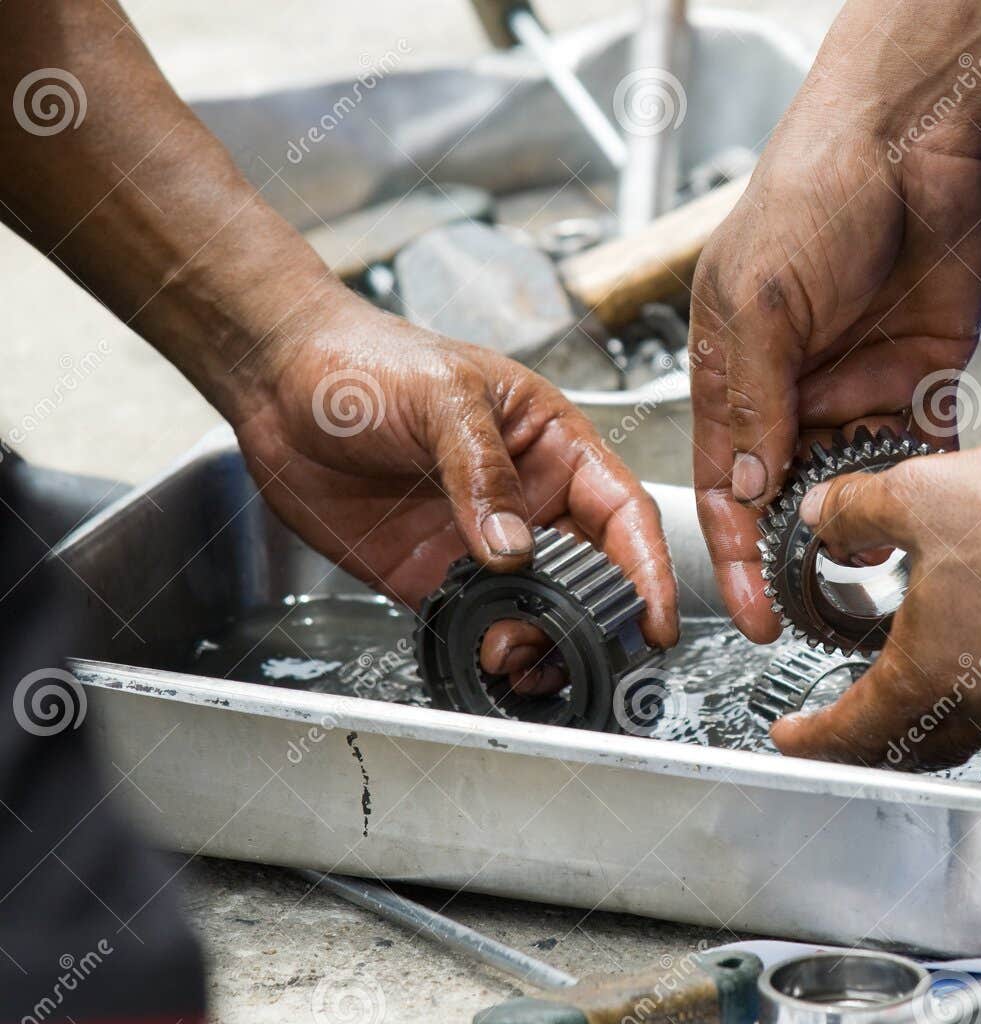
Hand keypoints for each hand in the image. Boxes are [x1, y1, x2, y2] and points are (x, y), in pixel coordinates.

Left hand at [234, 290, 677, 691]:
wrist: (277, 381)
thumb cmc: (368, 361)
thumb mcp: (442, 398)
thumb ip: (481, 471)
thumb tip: (513, 547)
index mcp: (554, 446)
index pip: (624, 514)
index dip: (648, 569)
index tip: (654, 619)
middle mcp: (528, 500)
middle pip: (591, 575)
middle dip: (593, 622)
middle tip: (579, 653)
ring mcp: (482, 543)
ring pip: (538, 610)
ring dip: (539, 642)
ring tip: (513, 656)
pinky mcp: (433, 575)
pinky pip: (475, 623)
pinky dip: (486, 648)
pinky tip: (481, 656)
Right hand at [689, 124, 980, 641]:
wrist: (915, 138)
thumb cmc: (815, 191)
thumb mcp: (763, 298)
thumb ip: (755, 399)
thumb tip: (750, 488)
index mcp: (735, 370)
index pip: (728, 483)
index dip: (736, 551)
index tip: (752, 611)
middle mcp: (793, 388)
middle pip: (789, 494)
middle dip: (800, 553)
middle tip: (819, 605)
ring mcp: (857, 385)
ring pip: (855, 481)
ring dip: (864, 522)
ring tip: (875, 562)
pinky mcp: (920, 377)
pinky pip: (919, 450)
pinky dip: (923, 485)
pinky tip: (929, 514)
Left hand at [770, 409, 980, 767]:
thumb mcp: (923, 496)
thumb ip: (859, 510)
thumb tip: (822, 514)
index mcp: (931, 673)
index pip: (852, 730)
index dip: (812, 737)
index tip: (791, 738)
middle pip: (915, 745)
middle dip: (873, 739)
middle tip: (849, 722)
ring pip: (976, 725)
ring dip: (939, 712)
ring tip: (922, 676)